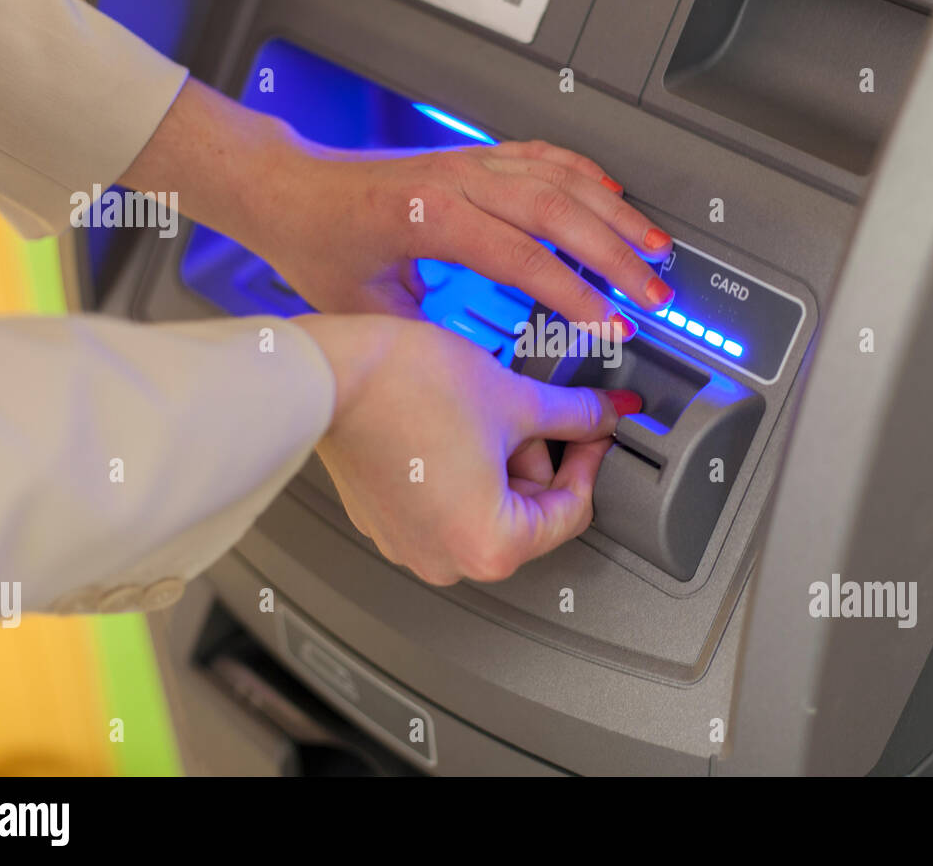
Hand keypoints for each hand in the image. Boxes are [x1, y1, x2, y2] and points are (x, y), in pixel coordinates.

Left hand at [259, 137, 676, 325]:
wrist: (290, 189)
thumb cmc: (316, 243)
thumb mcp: (366, 309)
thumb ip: (429, 337)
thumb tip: (484, 371)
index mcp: (429, 216)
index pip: (523, 256)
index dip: (574, 294)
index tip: (610, 325)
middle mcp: (456, 179)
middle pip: (559, 210)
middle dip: (617, 254)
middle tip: (655, 293)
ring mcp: (469, 161)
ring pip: (562, 177)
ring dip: (616, 213)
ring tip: (657, 248)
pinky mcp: (474, 155)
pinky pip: (544, 155)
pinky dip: (586, 174)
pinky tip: (614, 197)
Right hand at [292, 313, 642, 584]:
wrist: (327, 372)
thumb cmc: (402, 389)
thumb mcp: (514, 397)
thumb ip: (575, 415)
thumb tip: (605, 416)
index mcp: (489, 547)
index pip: (572, 512)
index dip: (590, 460)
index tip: (593, 429)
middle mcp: (446, 560)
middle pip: (526, 512)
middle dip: (536, 456)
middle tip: (528, 408)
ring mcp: (410, 545)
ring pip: (486, 504)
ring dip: (499, 458)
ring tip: (481, 409)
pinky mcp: (384, 522)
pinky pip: (444, 501)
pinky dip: (460, 466)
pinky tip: (450, 422)